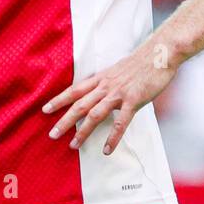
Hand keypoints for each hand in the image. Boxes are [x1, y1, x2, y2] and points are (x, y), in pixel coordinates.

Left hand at [42, 42, 177, 155]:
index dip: (59, 100)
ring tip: (73, 145)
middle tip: (52, 135)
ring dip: (82, 131)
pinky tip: (107, 150)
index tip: (45, 109)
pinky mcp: (133, 101)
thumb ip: (107, 82)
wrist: (158, 54)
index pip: (75, 90)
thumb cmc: (140, 63)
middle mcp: (106, 86)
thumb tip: (99, 92)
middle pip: (79, 105)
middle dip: (64, 121)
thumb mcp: (117, 70)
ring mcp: (119, 94)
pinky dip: (113, 137)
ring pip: (95, 115)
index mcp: (101, 78)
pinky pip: (121, 123)